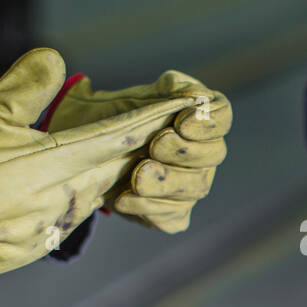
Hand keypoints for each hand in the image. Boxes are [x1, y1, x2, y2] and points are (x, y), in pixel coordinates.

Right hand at [0, 48, 193, 306]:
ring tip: (132, 144)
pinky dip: (89, 187)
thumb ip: (24, 86)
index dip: (154, 116)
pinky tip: (84, 178)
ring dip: (120, 165)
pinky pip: (79, 207)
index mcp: (60, 163)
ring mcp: (60, 222)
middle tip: (168, 121)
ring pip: (103, 187)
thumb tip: (56, 59)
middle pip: (123, 164)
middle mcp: (71, 196)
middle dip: (148, 142)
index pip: (122, 135)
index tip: (185, 104)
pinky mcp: (44, 239)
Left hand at [43, 73, 231, 233]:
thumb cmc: (114, 116)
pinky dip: (147, 208)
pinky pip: (171, 216)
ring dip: (165, 183)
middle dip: (184, 152)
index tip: (181, 123)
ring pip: (194, 188)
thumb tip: (194, 95)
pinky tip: (124, 198)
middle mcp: (203, 154)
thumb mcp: (137, 95)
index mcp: (199, 118)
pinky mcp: (171, 213)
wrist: (84, 150)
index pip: (221, 117)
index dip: (207, 123)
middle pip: (213, 155)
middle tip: (155, 146)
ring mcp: (189, 186)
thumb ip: (167, 90)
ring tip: (137, 177)